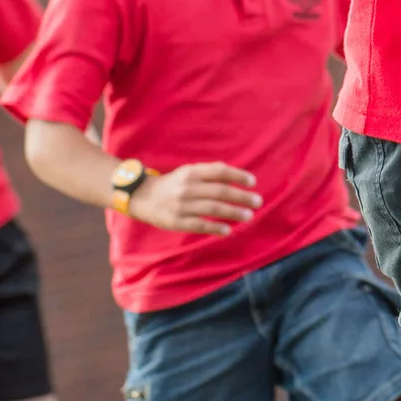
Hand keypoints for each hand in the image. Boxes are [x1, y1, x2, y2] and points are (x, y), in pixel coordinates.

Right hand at [132, 163, 262, 235]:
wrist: (142, 197)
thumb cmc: (172, 184)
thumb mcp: (188, 172)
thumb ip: (209, 173)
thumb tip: (235, 177)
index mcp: (191, 173)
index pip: (219, 171)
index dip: (238, 175)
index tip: (253, 182)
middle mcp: (187, 187)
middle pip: (220, 191)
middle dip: (241, 196)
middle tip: (258, 201)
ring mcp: (182, 205)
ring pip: (212, 208)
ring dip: (233, 212)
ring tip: (249, 216)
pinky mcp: (176, 222)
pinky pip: (200, 225)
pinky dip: (215, 227)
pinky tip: (228, 230)